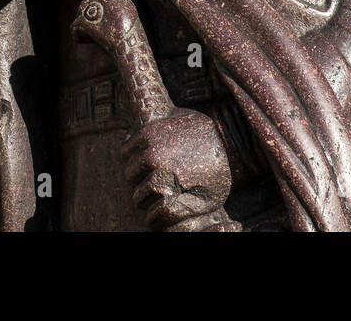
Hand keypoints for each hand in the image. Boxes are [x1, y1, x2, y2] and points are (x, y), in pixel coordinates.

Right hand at [122, 109, 232, 229]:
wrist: (225, 136)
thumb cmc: (217, 174)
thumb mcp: (206, 200)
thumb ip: (179, 213)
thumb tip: (151, 219)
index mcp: (174, 181)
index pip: (153, 216)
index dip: (158, 217)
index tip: (166, 209)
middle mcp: (159, 162)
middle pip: (138, 195)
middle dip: (148, 197)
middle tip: (164, 189)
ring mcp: (152, 144)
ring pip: (128, 173)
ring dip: (139, 177)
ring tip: (157, 173)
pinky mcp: (148, 130)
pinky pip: (124, 150)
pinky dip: (130, 156)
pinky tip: (149, 156)